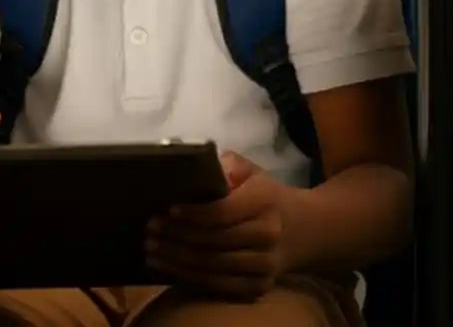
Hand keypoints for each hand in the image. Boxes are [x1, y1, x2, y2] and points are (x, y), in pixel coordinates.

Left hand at [145, 151, 287, 301]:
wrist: (302, 230)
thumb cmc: (264, 196)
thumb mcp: (251, 172)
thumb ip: (226, 165)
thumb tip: (197, 166)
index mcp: (265, 201)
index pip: (223, 211)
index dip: (193, 213)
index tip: (167, 210)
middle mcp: (269, 234)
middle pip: (214, 240)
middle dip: (177, 236)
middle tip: (150, 229)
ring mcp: (266, 264)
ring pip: (213, 266)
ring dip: (177, 259)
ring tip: (150, 250)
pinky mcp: (259, 286)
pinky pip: (218, 285)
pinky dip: (188, 277)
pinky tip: (166, 268)